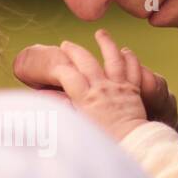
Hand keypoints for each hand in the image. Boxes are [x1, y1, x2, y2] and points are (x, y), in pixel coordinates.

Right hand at [14, 31, 177, 137]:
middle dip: (74, 50)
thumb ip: (61, 109)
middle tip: (66, 44)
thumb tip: (42, 98)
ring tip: (100, 33)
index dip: (58, 67)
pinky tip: (126, 51)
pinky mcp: (134, 90)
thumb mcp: (77, 126)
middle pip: (86, 61)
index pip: (67, 74)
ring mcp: (119, 87)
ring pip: (113, 58)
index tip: (53, 63)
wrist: (132, 144)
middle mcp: (102, 88)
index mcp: (85, 98)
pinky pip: (133, 69)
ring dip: (106, 44)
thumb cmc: (103, 142)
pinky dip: (130, 59)